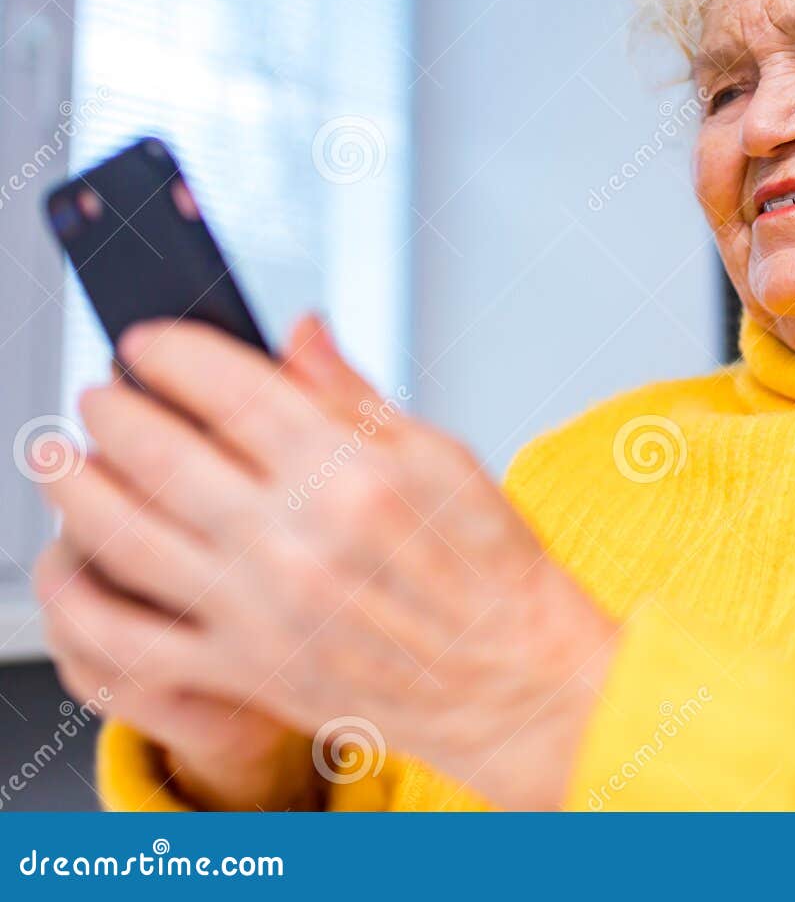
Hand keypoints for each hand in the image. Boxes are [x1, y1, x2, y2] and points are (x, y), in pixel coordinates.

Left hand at [34, 314, 616, 809]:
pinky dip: (81, 597)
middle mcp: (296, 540)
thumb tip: (300, 334)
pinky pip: (129, 637)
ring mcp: (261, 609)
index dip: (170, 354)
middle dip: (110, 410)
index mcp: (350, 473)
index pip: (227, 389)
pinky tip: (71, 564)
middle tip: (103, 395)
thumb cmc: (490, 573)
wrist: (511, 680)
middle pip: (157, 453)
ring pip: (123, 536)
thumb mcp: (445, 458)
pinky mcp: (244, 668)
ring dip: (74, 486)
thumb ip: (355, 395)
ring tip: (61, 457)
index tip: (149, 343)